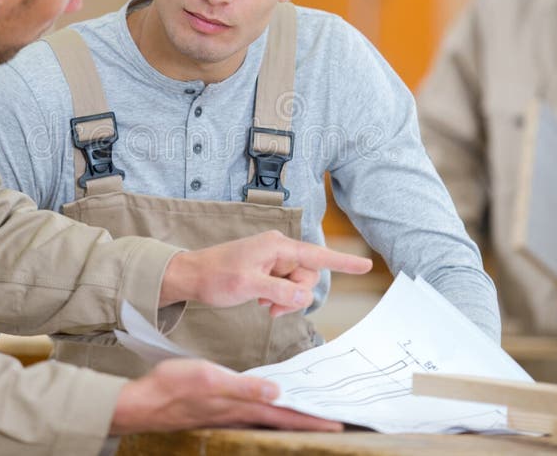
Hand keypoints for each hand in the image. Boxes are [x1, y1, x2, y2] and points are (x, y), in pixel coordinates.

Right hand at [109, 358, 342, 434]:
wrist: (141, 403)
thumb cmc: (172, 387)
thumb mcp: (209, 378)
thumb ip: (243, 386)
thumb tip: (276, 392)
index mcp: (241, 408)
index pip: (284, 416)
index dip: (310, 421)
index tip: (336, 425)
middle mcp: (238, 416)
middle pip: (280, 421)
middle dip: (306, 422)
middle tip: (331, 422)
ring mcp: (226, 418)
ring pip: (266, 420)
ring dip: (289, 419)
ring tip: (308, 416)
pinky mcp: (216, 414)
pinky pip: (251, 417)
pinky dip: (267, 414)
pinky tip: (267, 409)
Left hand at [159, 230, 372, 316]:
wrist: (191, 275)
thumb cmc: (215, 276)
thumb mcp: (248, 287)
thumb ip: (280, 292)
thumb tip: (305, 298)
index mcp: (277, 246)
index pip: (317, 255)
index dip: (343, 262)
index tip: (365, 265)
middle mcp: (278, 249)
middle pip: (307, 275)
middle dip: (296, 295)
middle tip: (272, 309)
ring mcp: (272, 259)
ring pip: (296, 284)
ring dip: (286, 300)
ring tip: (263, 306)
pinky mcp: (266, 269)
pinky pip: (284, 286)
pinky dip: (278, 298)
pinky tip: (261, 302)